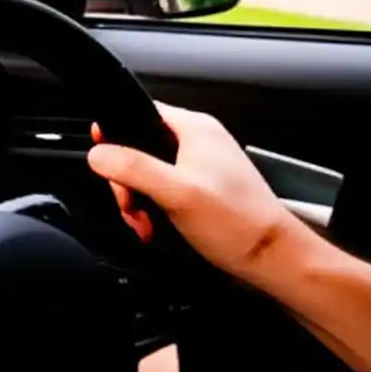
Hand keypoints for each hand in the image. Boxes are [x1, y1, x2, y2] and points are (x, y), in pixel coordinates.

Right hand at [88, 102, 300, 282]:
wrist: (272, 258)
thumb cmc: (238, 223)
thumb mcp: (177, 192)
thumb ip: (134, 169)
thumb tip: (98, 154)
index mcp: (194, 129)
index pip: (140, 113)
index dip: (116, 135)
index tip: (105, 161)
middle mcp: (198, 142)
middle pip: (139, 148)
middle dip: (126, 180)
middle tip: (131, 205)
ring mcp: (200, 166)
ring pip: (148, 172)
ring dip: (138, 198)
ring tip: (144, 222)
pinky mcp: (201, 189)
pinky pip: (162, 189)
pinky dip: (152, 207)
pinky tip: (154, 226)